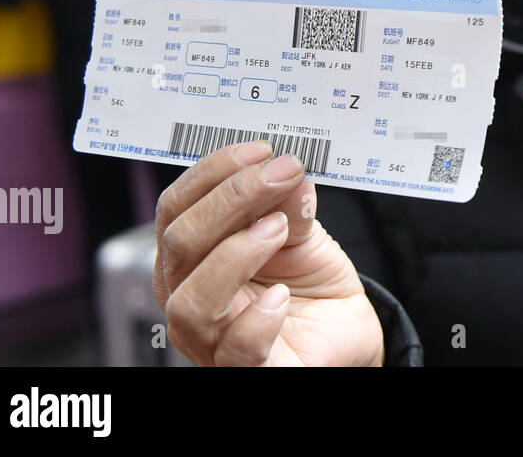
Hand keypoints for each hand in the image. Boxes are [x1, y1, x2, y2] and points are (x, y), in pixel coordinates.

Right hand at [153, 140, 383, 365]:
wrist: (346, 335)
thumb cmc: (310, 285)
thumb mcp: (303, 233)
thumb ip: (288, 205)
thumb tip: (283, 170)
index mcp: (193, 256)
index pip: (176, 208)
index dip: (213, 173)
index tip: (261, 150)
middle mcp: (189, 297)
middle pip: (178, 245)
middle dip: (231, 199)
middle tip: (282, 175)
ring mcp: (211, 341)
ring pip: (190, 302)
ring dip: (235, 255)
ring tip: (280, 230)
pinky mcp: (246, 371)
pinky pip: (234, 353)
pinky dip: (257, 321)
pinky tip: (282, 296)